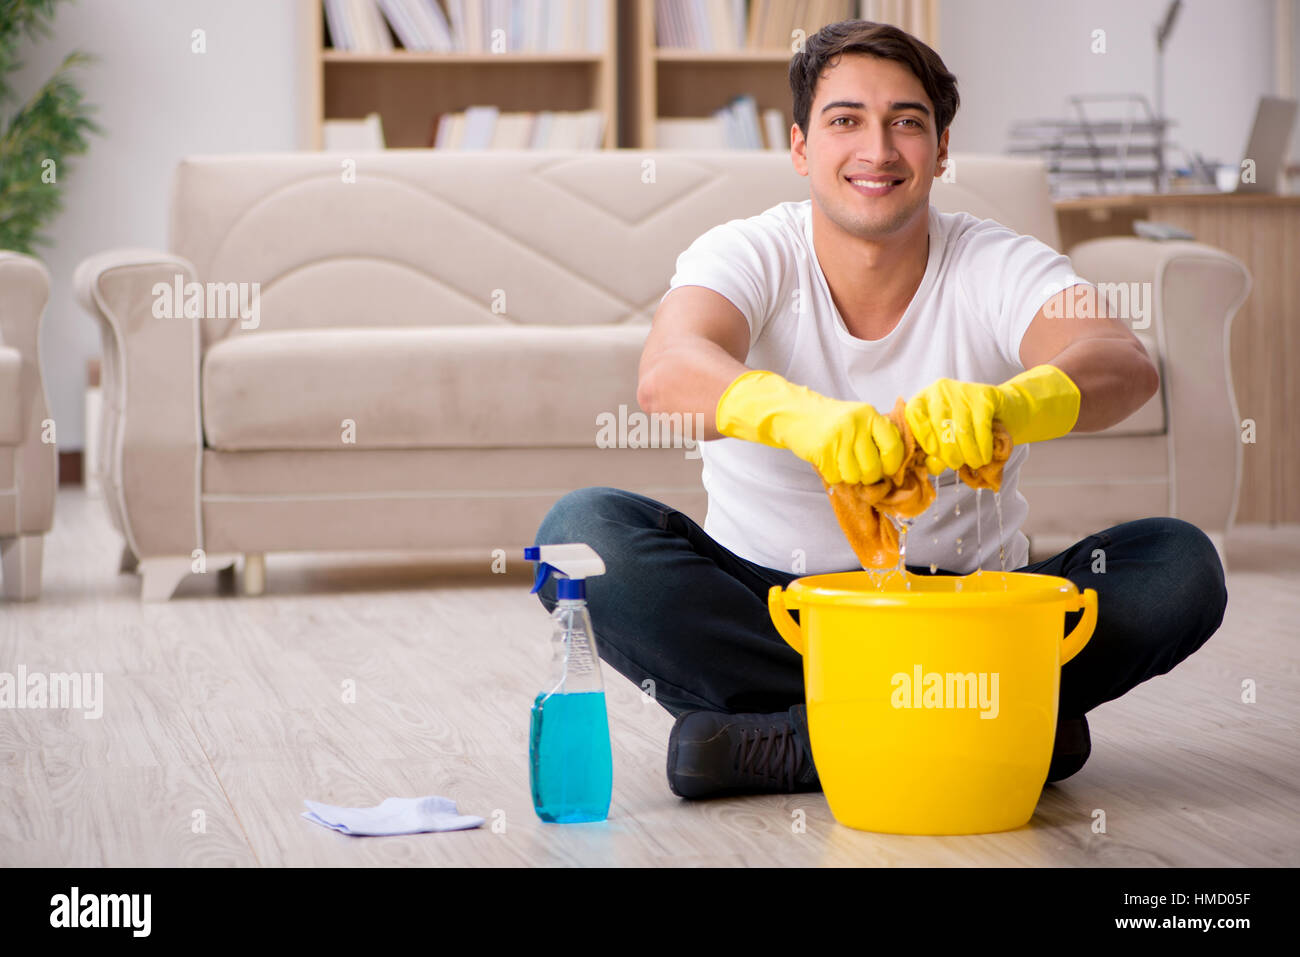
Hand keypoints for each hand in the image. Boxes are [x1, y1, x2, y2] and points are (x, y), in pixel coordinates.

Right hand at [715, 370, 904, 484]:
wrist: (796, 414)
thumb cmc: (832, 421)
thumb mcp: (859, 419)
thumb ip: (877, 436)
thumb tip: (894, 468)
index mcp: (869, 414)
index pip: (893, 447)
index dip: (891, 464)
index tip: (886, 468)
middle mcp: (855, 424)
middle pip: (872, 468)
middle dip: (867, 476)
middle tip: (859, 469)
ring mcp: (838, 437)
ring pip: (854, 476)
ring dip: (848, 476)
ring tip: (841, 462)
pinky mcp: (822, 450)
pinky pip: (836, 477)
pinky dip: (833, 475)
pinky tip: (828, 461)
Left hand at [904, 365, 1081, 472]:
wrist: (1001, 408)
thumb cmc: (967, 426)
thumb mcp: (946, 436)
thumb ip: (936, 451)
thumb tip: (933, 467)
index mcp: (924, 399)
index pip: (914, 415)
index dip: (922, 435)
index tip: (931, 451)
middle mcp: (939, 390)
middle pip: (939, 426)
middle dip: (948, 452)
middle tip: (956, 465)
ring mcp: (962, 390)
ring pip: (960, 429)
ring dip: (968, 453)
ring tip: (974, 463)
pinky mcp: (984, 396)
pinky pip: (981, 427)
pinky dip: (983, 446)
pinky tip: (985, 456)